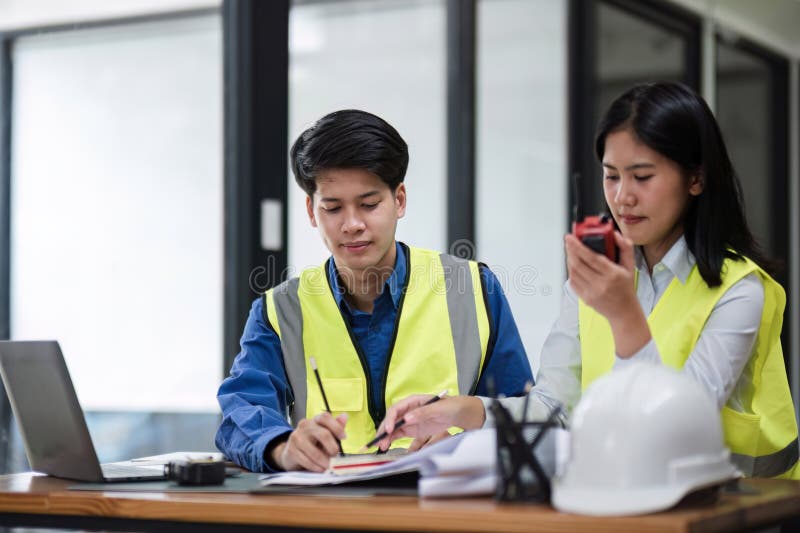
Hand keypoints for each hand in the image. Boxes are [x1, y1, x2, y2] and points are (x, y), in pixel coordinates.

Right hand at [271, 412, 346, 471]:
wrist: (291, 452)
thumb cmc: (312, 442)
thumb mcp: (325, 434)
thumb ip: (336, 427)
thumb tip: (344, 416)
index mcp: (315, 420)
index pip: (325, 417)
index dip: (337, 427)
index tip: (344, 437)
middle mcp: (305, 426)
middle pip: (323, 434)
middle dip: (332, 448)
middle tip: (336, 456)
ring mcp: (297, 437)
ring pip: (315, 452)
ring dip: (324, 462)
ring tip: (328, 466)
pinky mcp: (291, 450)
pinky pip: (306, 461)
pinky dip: (315, 467)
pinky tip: (320, 469)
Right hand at [374, 395, 484, 450]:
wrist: (461, 414)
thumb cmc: (452, 406)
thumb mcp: (439, 408)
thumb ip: (423, 412)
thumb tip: (408, 418)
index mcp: (413, 400)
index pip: (396, 408)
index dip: (390, 418)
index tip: (388, 428)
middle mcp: (408, 410)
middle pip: (391, 418)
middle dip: (384, 429)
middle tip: (380, 440)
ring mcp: (410, 420)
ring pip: (393, 428)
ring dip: (386, 436)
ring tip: (381, 446)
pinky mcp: (412, 430)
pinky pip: (398, 434)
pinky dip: (391, 439)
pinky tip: (387, 445)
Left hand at [565, 231, 649, 356]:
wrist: (624, 313)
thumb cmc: (627, 289)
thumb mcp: (630, 267)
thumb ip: (625, 248)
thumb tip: (615, 234)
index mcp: (613, 275)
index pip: (591, 258)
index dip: (578, 246)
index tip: (571, 238)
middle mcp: (601, 284)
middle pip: (578, 264)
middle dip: (570, 250)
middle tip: (569, 242)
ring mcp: (591, 292)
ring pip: (573, 272)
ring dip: (569, 259)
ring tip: (570, 251)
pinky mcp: (584, 298)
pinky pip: (572, 282)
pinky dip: (570, 271)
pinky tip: (573, 264)